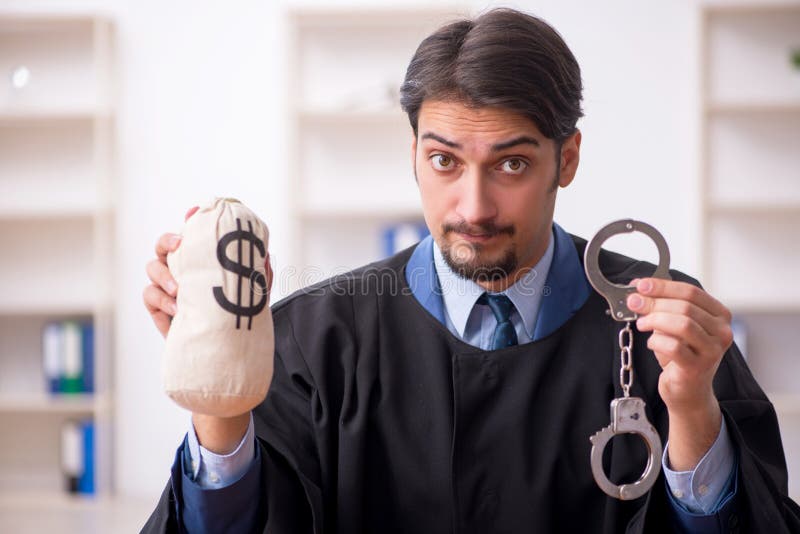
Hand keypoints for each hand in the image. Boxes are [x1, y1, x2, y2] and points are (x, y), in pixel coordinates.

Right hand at [143, 205, 272, 452]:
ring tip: (180, 291)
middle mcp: (182, 272)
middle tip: (178, 250)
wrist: (225, 359)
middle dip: (166, 244)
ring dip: (163, 276)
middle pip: (162, 247)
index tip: (192, 217)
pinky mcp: (160, 311)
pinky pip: (149, 296)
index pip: (190, 236)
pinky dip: (159, 300)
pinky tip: (176, 309)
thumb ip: (258, 275)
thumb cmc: (239, 320)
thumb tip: (266, 254)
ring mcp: (168, 291)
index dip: (188, 223)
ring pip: (151, 269)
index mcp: (202, 263)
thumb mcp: (253, 297)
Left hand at [627, 278, 733, 469]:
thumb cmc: (680, 354)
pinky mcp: (698, 368)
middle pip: (685, 306)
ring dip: (654, 320)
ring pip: (682, 324)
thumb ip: (662, 305)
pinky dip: (656, 341)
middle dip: (654, 302)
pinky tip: (651, 343)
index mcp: (719, 315)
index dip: (663, 286)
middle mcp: (722, 332)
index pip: (691, 292)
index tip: (641, 285)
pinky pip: (673, 346)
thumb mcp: (674, 325)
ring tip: (641, 324)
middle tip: (633, 302)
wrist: (687, 391)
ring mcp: (712, 351)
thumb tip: (638, 288)